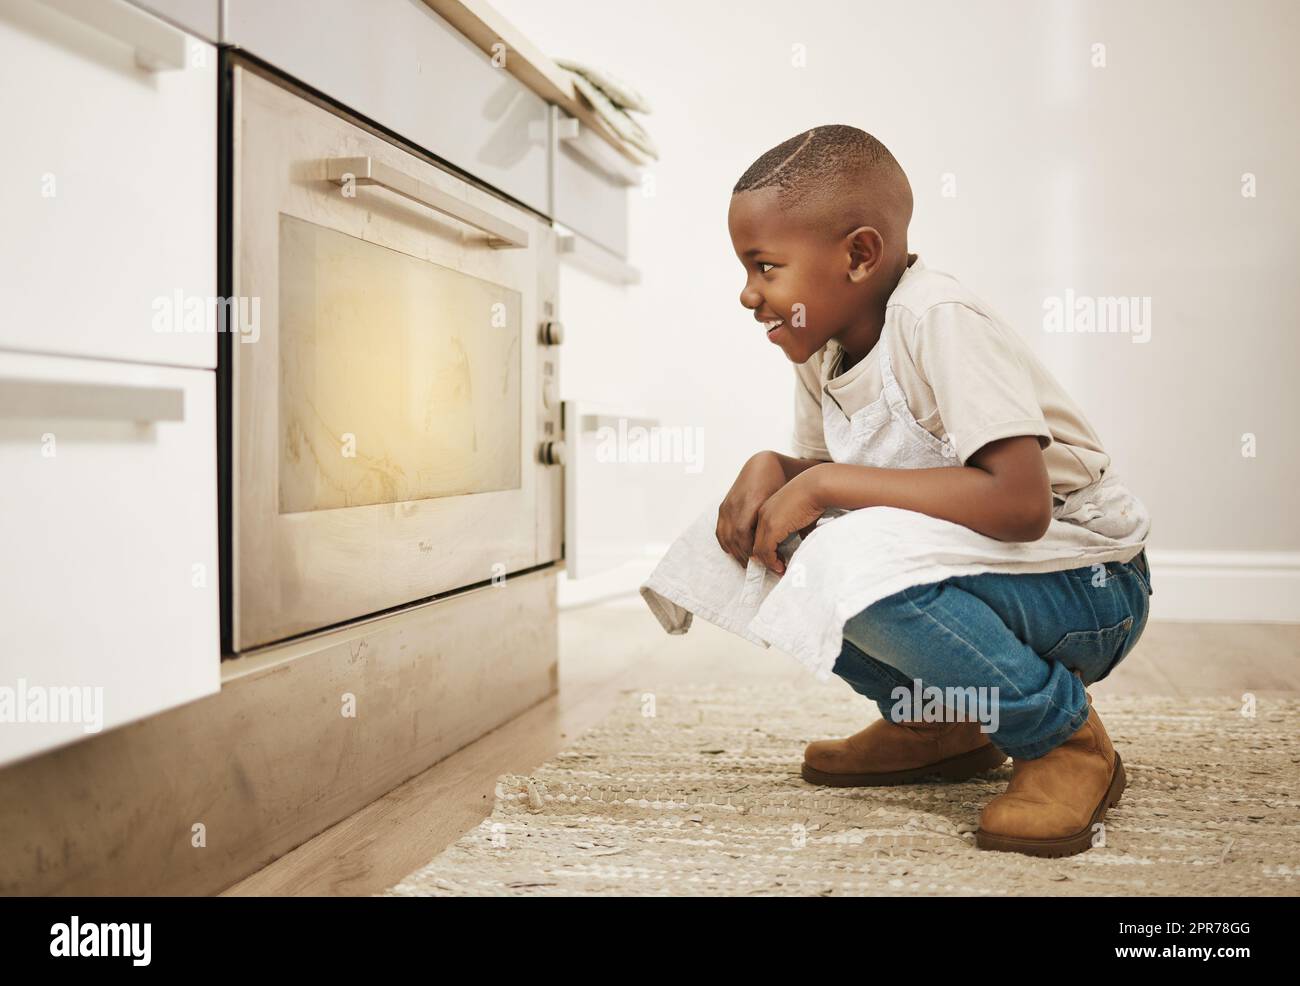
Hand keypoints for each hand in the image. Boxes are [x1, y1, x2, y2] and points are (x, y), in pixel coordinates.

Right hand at [716, 452, 787, 567]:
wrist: (764, 463)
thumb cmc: (781, 480)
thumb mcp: (790, 500)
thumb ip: (795, 516)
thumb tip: (808, 540)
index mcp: (753, 501)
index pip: (746, 537)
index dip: (755, 553)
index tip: (768, 563)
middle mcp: (737, 504)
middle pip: (736, 539)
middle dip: (747, 556)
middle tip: (760, 567)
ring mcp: (728, 504)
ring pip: (726, 536)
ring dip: (736, 552)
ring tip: (749, 563)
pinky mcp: (724, 506)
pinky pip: (720, 530)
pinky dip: (726, 543)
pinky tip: (736, 551)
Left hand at [751, 467, 826, 574]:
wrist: (817, 487)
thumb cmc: (814, 498)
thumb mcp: (800, 516)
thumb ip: (797, 529)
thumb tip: (801, 542)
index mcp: (767, 510)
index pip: (758, 536)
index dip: (764, 551)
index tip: (775, 560)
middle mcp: (762, 515)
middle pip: (754, 544)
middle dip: (762, 560)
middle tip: (775, 569)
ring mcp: (765, 521)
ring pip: (758, 550)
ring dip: (768, 564)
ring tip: (779, 570)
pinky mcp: (772, 527)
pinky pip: (766, 551)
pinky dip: (772, 562)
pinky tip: (782, 567)